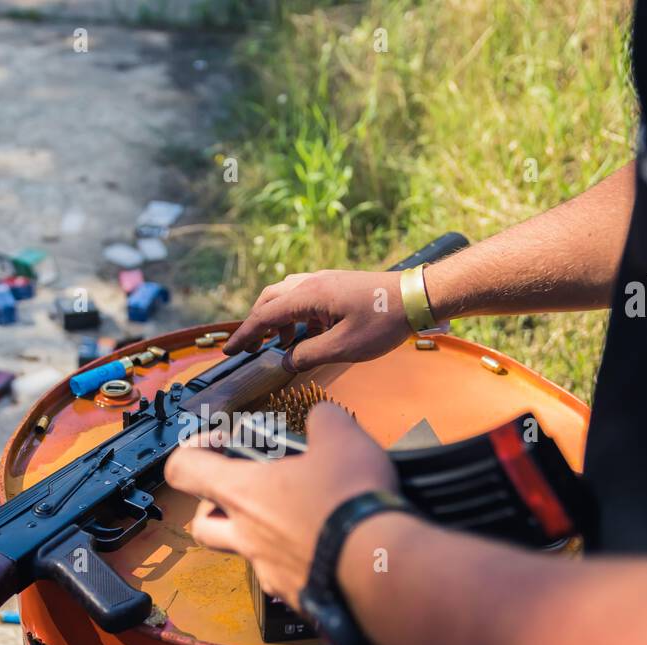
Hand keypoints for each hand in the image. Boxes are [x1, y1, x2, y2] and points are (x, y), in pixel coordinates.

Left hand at [164, 402, 396, 607]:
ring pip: (245, 553)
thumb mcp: (342, 437)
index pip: (183, 469)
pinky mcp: (297, 595)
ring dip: (259, 534)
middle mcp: (247, 536)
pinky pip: (285, 576)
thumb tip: (322, 419)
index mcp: (243, 493)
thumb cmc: (349, 501)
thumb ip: (323, 420)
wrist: (381, 565)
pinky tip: (325, 546)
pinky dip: (297, 560)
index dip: (193, 450)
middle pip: (203, 524)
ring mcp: (270, 570)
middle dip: (214, 506)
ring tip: (295, 517)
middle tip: (244, 492)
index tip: (221, 444)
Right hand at [223, 270, 412, 371]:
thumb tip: (285, 362)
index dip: (245, 334)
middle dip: (256, 323)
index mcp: (309, 295)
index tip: (230, 350)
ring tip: (282, 346)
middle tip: (250, 347)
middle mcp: (312, 282)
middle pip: (270, 299)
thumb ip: (308, 355)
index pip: (265, 315)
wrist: (416, 297)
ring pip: (287, 296)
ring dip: (278, 320)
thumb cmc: (383, 322)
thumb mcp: (343, 347)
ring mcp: (325, 281)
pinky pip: (305, 297)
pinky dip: (297, 316)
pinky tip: (309, 335)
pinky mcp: (336, 285)